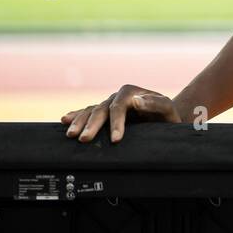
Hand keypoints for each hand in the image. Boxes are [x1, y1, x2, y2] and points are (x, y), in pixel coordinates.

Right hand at [61, 84, 181, 142]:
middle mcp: (117, 96)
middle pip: (101, 109)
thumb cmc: (167, 116)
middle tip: (84, 140)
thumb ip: (156, 104)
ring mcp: (109, 104)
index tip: (115, 139)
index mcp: (131, 92)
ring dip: (79, 122)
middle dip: (92, 125)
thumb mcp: (167, 109)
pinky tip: (65, 119)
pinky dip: (76, 116)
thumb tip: (137, 101)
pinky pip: (87, 113)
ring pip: (90, 111)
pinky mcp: (104, 114)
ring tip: (71, 135)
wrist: (164, 120)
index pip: (119, 106)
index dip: (115, 122)